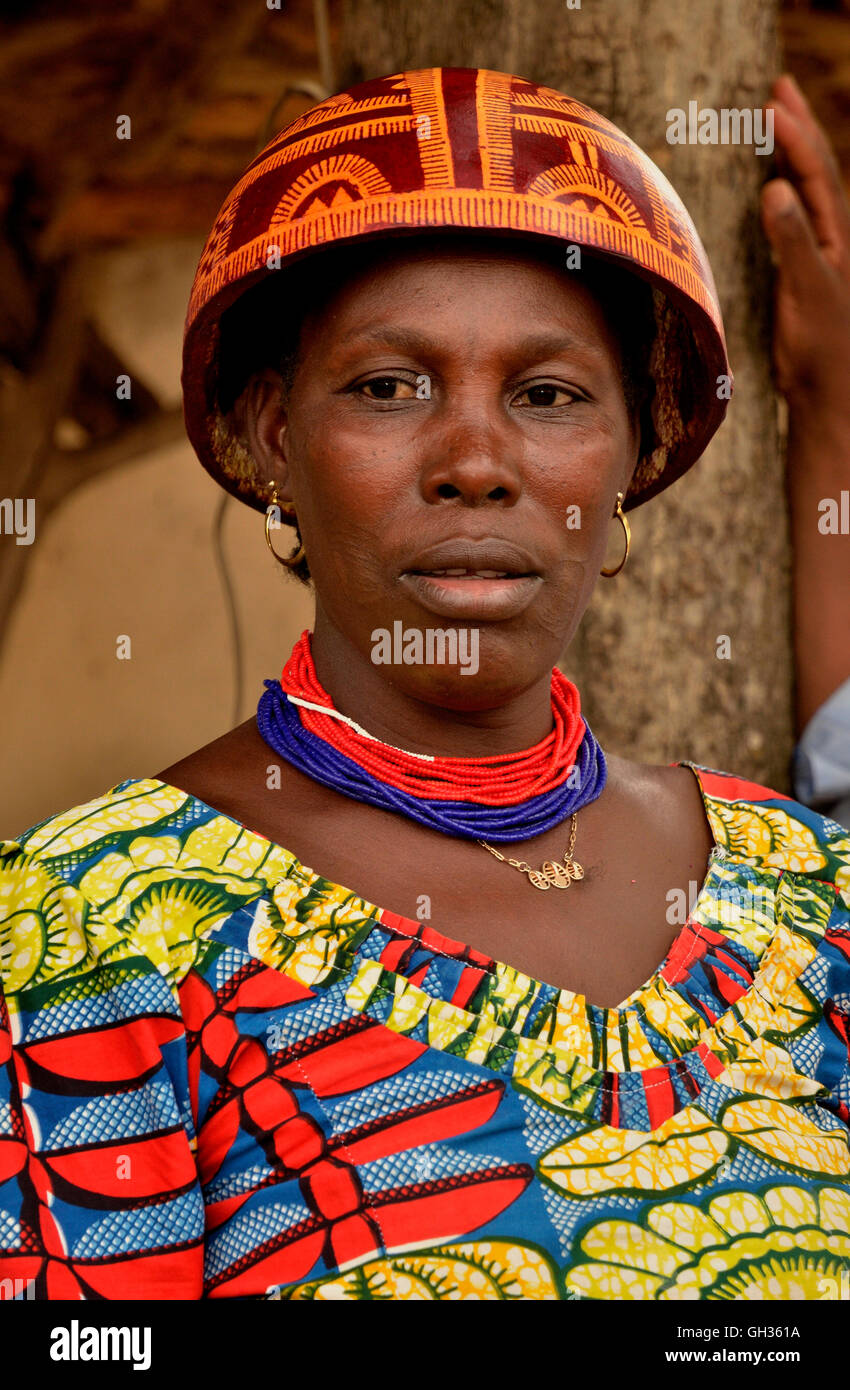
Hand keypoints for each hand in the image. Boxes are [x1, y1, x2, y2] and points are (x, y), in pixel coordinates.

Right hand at [760, 74, 849, 411]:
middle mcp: (833, 237)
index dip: (797, 135)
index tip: (773, 102)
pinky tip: (772, 188)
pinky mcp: (803, 273)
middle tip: (779, 90)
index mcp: (838, 235)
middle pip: (818, 169)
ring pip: (809, 189)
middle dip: (799, 129)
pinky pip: (796, 216)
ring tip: (777, 124)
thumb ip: (793, 240)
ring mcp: (819, 254)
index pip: (818, 171)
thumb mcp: (808, 291)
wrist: (827, 392)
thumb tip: (776, 188)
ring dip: (793, 154)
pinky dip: (784, 191)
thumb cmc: (822, 347)